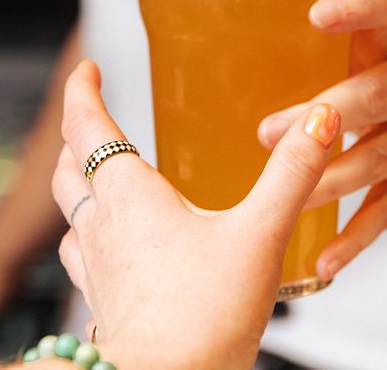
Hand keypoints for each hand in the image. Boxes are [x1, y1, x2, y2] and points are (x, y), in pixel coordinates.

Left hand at [51, 61, 338, 369]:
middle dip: (77, 134)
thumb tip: (318, 121)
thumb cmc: (202, 317)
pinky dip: (91, 233)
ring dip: (79, 184)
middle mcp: (102, 225)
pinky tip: (118, 247)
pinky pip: (82, 254)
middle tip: (91, 116)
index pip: (86, 125)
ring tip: (101, 176)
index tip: (86, 68)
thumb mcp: (259, 233)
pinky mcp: (103, 300)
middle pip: (68, 166)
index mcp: (129, 195)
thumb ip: (292, 174)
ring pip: (71, 211)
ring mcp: (95, 265)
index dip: (81, 90)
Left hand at [258, 0, 386, 281]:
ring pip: (377, 159)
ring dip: (326, 179)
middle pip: (379, 95)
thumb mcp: (366, 37)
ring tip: (282, 197)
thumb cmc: (380, 69)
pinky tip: (321, 260)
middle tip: (266, 131)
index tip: (316, 14)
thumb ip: (316, 35)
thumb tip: (211, 35)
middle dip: (325, 114)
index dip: (356, 8)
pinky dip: (354, 239)